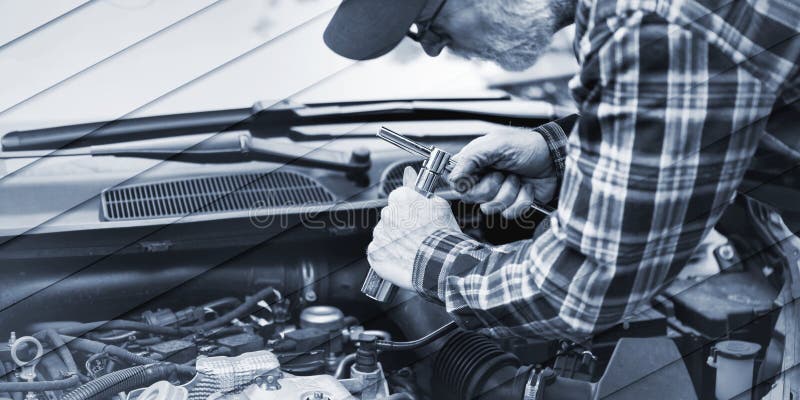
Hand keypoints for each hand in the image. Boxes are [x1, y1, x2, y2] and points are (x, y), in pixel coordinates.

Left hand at [367, 167, 459, 289]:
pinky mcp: (374, 252)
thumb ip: (420, 188)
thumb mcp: (440, 206)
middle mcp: (387, 213)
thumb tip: (409, 173)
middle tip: (416, 235)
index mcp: (401, 198)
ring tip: (410, 249)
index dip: (409, 209)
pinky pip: (378, 251)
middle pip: (390, 216)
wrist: (440, 265)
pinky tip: (401, 258)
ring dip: (393, 239)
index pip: (398, 198)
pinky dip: (386, 255)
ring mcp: (379, 234)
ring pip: (384, 234)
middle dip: (400, 224)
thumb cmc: (443, 236)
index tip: (416, 217)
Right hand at [449, 126, 557, 217]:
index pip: (457, 182)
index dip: (466, 184)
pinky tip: (527, 188)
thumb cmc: (527, 146)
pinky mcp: (513, 204)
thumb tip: (454, 177)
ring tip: (518, 178)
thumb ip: (472, 158)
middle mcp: (483, 179)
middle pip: (472, 198)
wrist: (554, 158)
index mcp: (476, 163)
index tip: (478, 176)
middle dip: (492, 186)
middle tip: (503, 173)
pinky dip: (522, 200)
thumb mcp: (497, 145)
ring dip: (509, 192)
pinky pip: (509, 213)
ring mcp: (498, 193)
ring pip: (491, 208)